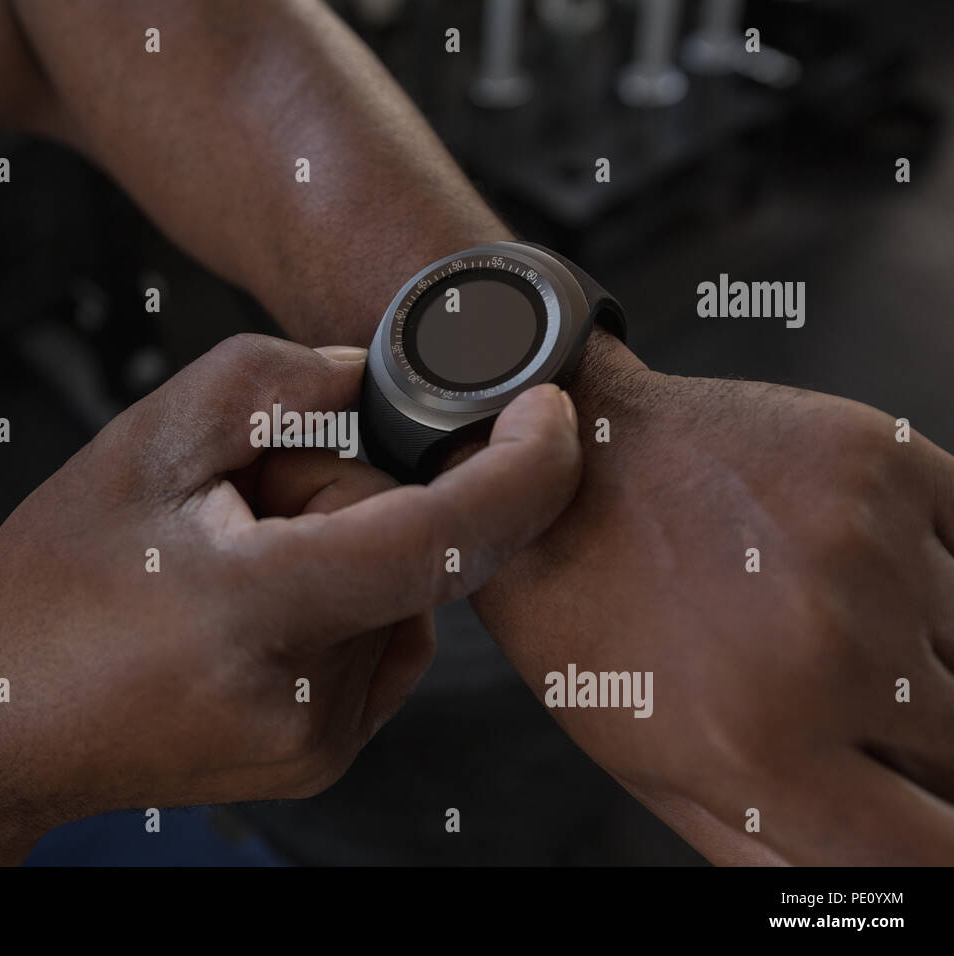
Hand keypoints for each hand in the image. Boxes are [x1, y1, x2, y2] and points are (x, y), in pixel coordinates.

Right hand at [0, 334, 580, 836]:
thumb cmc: (49, 588)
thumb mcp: (141, 445)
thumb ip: (268, 382)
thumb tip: (367, 380)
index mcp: (260, 612)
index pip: (441, 539)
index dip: (517, 467)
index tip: (545, 410)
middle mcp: (308, 698)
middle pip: (405, 548)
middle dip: (346, 492)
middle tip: (241, 501)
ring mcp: (321, 741)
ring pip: (398, 593)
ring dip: (341, 550)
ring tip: (229, 563)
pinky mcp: (323, 758)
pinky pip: (383, 642)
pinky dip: (344, 598)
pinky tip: (255, 603)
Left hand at [473, 332, 953, 863]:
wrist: (559, 464)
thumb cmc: (590, 624)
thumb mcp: (650, 764)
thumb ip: (769, 849)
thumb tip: (883, 887)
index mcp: (758, 749)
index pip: (937, 861)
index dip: (938, 852)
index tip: (920, 825)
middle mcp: (828, 652)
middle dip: (920, 755)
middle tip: (841, 709)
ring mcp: (867, 546)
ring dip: (924, 662)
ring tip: (817, 623)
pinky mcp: (885, 460)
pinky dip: (934, 576)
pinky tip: (849, 565)